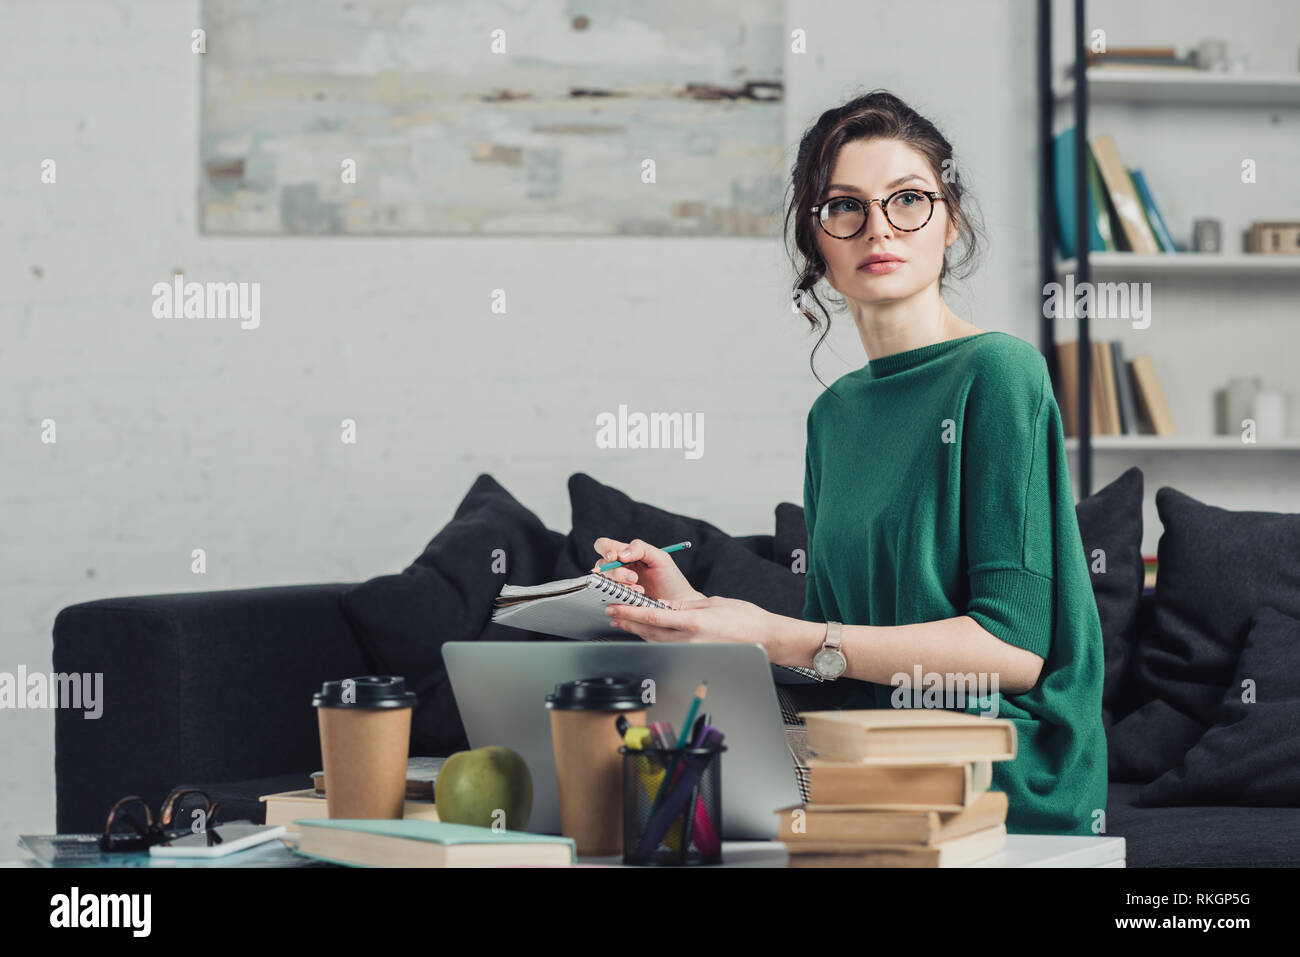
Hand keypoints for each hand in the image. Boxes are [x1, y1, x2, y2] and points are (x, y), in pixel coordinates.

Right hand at [590, 537, 703, 604]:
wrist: (679, 604)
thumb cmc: (670, 579)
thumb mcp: (660, 558)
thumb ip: (641, 548)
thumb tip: (620, 554)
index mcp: (626, 554)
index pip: (605, 546)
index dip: (605, 550)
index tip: (614, 558)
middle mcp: (619, 568)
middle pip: (602, 565)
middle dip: (616, 572)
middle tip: (634, 579)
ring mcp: (617, 585)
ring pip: (604, 581)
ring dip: (620, 585)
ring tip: (639, 590)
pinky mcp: (618, 600)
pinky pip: (608, 597)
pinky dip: (619, 597)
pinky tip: (634, 598)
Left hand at [604, 595, 780, 655]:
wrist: (766, 638)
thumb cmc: (745, 618)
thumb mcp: (712, 603)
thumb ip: (685, 606)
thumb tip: (663, 606)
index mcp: (693, 623)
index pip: (653, 617)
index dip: (630, 613)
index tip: (615, 607)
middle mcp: (689, 640)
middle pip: (649, 632)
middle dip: (628, 622)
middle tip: (612, 614)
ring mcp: (692, 650)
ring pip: (657, 641)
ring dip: (638, 632)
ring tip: (623, 623)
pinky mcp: (696, 656)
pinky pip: (669, 647)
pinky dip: (654, 639)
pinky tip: (647, 633)